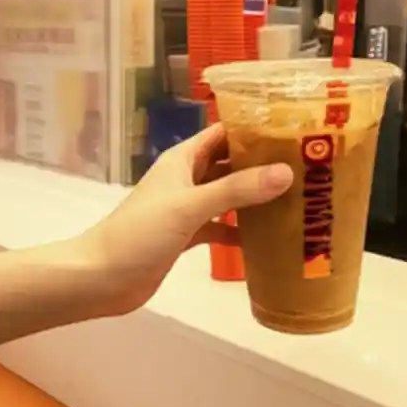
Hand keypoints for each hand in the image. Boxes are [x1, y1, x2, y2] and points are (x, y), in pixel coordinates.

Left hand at [81, 124, 292, 315]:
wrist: (99, 279)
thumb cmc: (139, 234)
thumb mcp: (190, 207)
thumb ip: (237, 190)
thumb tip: (287, 173)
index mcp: (183, 160)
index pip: (224, 132)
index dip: (255, 127)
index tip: (294, 129)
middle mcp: (187, 178)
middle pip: (231, 162)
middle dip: (263, 162)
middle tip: (306, 165)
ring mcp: (187, 207)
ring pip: (229, 194)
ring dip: (256, 196)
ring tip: (297, 197)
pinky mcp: (187, 235)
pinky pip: (222, 224)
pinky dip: (242, 229)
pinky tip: (267, 238)